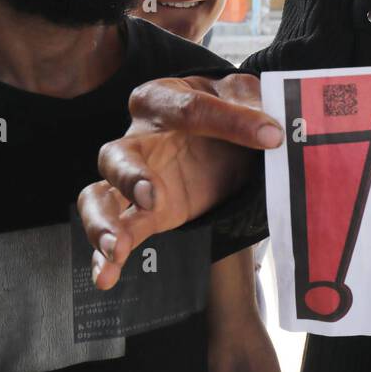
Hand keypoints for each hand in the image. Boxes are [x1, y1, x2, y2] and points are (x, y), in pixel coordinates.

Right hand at [78, 73, 283, 288]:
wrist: (229, 136)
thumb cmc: (226, 108)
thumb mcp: (243, 95)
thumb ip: (251, 104)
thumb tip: (270, 126)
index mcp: (162, 98)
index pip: (190, 108)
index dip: (232, 121)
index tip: (270, 135)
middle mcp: (139, 138)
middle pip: (116, 156)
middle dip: (130, 177)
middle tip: (152, 197)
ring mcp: (135, 180)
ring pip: (99, 197)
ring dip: (104, 223)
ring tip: (116, 247)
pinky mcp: (147, 213)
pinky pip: (118, 231)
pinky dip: (105, 256)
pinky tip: (105, 276)